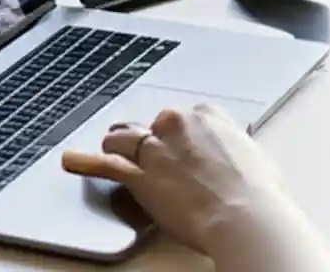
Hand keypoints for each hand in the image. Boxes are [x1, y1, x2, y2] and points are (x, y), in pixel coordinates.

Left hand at [61, 104, 329, 269]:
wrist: (243, 214)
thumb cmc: (257, 192)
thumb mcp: (255, 158)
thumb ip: (234, 148)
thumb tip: (235, 156)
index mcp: (208, 116)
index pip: (187, 115)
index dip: (184, 134)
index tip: (186, 146)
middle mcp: (177, 124)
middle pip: (154, 124)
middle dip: (154, 139)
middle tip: (160, 160)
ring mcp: (155, 149)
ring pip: (124, 137)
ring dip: (121, 146)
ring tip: (117, 153)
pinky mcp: (139, 175)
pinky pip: (105, 164)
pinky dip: (85, 162)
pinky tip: (71, 160)